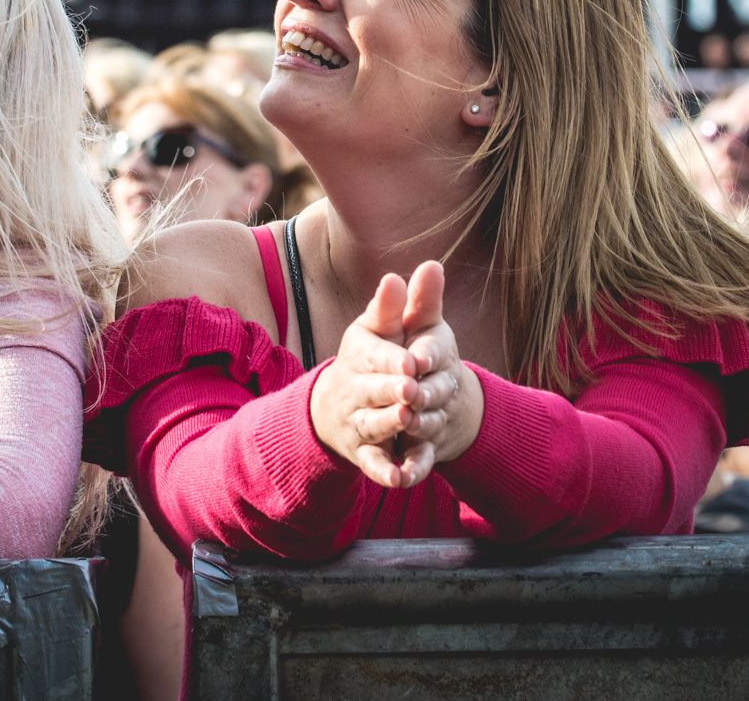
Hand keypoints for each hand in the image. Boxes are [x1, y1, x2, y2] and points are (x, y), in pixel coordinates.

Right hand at [309, 262, 473, 488]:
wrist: (336, 404)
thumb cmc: (370, 357)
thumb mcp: (380, 328)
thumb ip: (397, 305)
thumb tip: (408, 270)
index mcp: (359, 355)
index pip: (373, 356)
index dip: (392, 359)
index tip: (412, 361)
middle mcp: (355, 389)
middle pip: (373, 391)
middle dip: (392, 390)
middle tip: (412, 390)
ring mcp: (358, 423)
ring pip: (373, 425)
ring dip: (389, 426)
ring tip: (408, 420)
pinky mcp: (365, 453)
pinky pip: (374, 465)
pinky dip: (386, 472)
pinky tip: (402, 478)